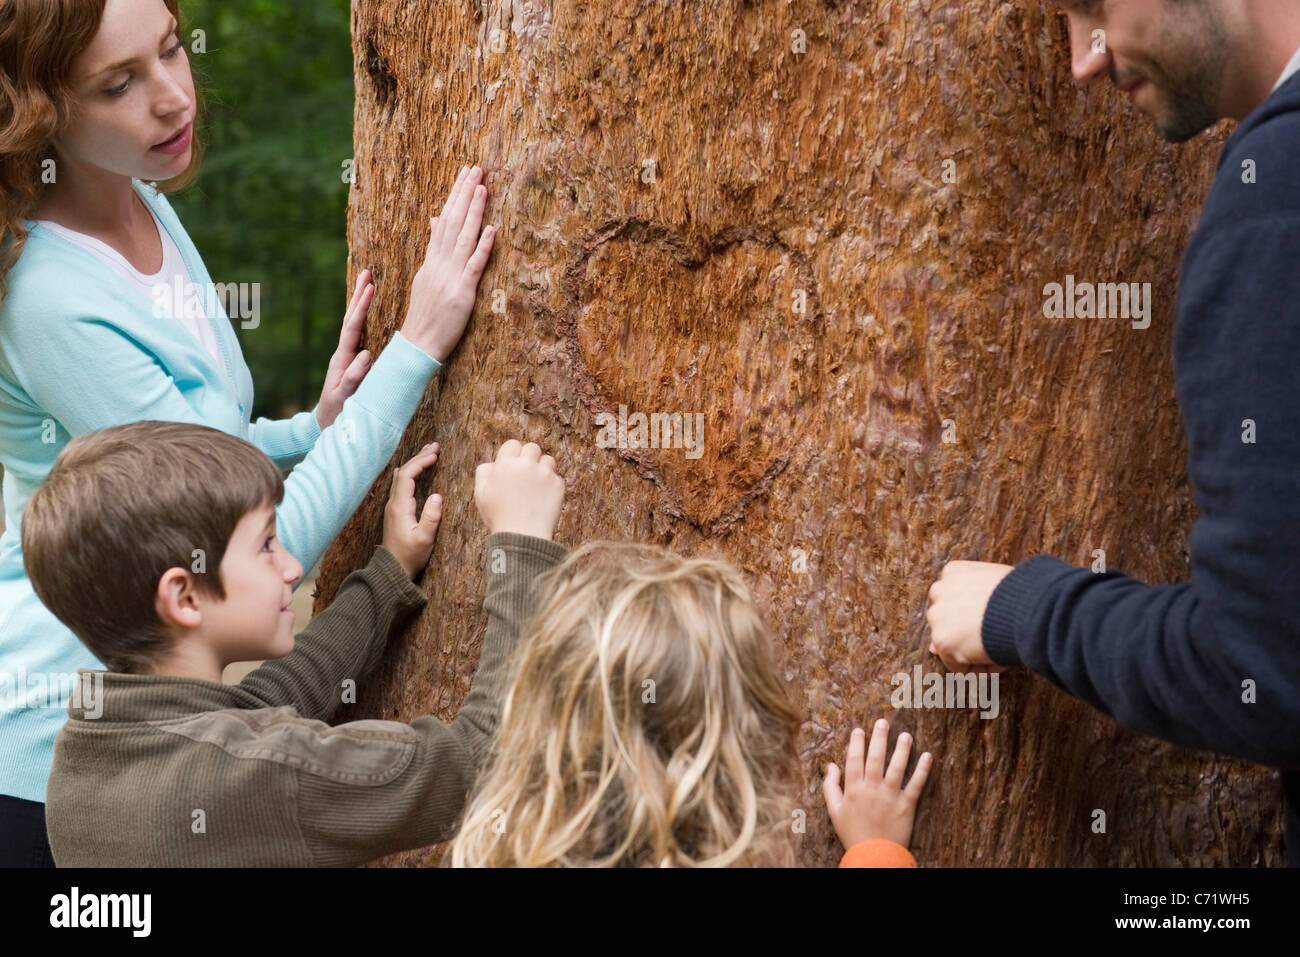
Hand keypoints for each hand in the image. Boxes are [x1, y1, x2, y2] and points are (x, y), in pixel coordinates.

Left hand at [315, 269, 375, 429]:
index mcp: (342, 360)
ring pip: (354, 325)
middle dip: (360, 296)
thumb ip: (353, 378)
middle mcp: (344, 354)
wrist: (325, 426)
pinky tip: (369, 310)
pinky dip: (364, 318)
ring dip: (361, 303)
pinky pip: (359, 335)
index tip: (370, 288)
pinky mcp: (352, 362)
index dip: (361, 308)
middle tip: (368, 272)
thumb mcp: (344, 399)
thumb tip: (367, 355)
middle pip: (352, 319)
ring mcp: (347, 358)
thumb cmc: (336, 415)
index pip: (353, 328)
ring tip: (369, 283)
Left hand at [381, 443, 442, 578]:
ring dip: (415, 463)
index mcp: (400, 507)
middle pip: (403, 472)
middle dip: (419, 457)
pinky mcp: (396, 511)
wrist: (393, 570)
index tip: (435, 455)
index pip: (407, 476)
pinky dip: (411, 473)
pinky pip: (402, 484)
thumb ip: (431, 517)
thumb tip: (437, 496)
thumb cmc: (410, 556)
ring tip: (429, 453)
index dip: (420, 462)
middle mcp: (393, 503)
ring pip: (402, 477)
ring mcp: (393, 506)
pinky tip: (414, 470)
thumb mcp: (424, 539)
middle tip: (435, 446)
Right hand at [401, 164, 496, 361]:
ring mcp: (450, 277)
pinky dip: (482, 247)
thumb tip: (434, 219)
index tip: (464, 174)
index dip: (455, 196)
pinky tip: (491, 229)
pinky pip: (474, 267)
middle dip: (464, 194)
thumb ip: (433, 248)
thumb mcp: (424, 276)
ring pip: (462, 238)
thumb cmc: (425, 313)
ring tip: (482, 187)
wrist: (418, 344)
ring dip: (473, 211)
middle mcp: (440, 263)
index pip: (443, 219)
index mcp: (432, 259)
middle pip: (452, 222)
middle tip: (475, 168)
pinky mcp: (462, 294)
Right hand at [474, 440, 563, 538]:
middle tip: (526, 474)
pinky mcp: (558, 485)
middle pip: (532, 448)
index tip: (514, 466)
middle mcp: (526, 465)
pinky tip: (543, 500)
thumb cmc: (499, 517)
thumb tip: (493, 463)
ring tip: (536, 487)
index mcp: (505, 464)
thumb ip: (484, 473)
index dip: (513, 455)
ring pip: (548, 459)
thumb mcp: (481, 494)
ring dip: (543, 469)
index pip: (513, 444)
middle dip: (530, 458)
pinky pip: (556, 477)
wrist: (522, 536)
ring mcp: (544, 474)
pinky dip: (551, 486)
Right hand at [823, 719, 931, 850]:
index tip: (860, 729)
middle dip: (879, 738)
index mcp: (854, 789)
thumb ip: (830, 787)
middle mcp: (872, 789)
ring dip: (902, 749)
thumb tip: (830, 766)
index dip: (857, 743)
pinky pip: (916, 785)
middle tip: (883, 722)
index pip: (854, 760)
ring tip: (906, 735)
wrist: (873, 855)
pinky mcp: (906, 805)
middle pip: (875, 758)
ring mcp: (890, 796)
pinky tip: (927, 756)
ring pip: (897, 767)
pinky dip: (923, 770)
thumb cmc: (852, 833)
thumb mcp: (834, 811)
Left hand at [925, 559, 1014, 670]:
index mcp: (954, 572)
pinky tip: (1000, 660)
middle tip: (999, 639)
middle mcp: (939, 590)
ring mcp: (937, 616)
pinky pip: (961, 667)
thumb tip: (950, 626)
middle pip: (950, 623)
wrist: (1028, 606)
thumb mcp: (1001, 585)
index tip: (997, 624)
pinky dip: (981, 671)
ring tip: (1004, 647)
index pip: (957, 600)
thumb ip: (980, 599)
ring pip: (955, 647)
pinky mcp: (942, 641)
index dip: (979, 619)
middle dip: (970, 638)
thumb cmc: (1025, 597)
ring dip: (978, 654)